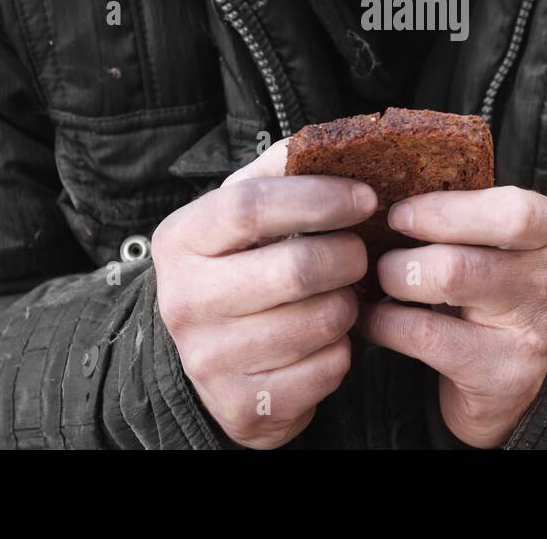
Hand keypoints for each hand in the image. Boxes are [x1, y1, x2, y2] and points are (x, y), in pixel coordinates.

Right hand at [153, 139, 374, 448]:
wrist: (195, 362)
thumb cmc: (232, 271)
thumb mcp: (237, 217)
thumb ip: (276, 175)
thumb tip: (326, 141)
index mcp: (183, 240)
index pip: (252, 206)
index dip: (319, 199)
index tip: (364, 197)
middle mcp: (186, 301)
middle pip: (297, 268)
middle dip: (348, 256)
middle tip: (360, 253)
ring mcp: (210, 359)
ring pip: (320, 320)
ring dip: (349, 305)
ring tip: (342, 295)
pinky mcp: (243, 405)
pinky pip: (327, 369)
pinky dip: (343, 350)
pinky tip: (328, 338)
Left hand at [356, 186, 546, 447]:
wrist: (515, 375)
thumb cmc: (496, 288)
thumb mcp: (500, 243)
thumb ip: (463, 213)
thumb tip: (382, 189)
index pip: (513, 212)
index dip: (444, 210)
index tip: (401, 214)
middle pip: (461, 258)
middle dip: (405, 255)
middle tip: (384, 258)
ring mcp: (531, 333)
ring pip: (446, 288)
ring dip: (395, 282)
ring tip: (384, 283)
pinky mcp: (503, 375)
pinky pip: (425, 337)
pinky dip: (384, 324)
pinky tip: (376, 320)